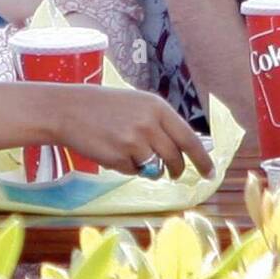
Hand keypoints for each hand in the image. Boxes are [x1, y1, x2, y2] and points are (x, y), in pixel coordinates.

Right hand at [47, 84, 213, 179]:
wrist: (68, 110)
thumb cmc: (104, 107)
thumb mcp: (138, 105)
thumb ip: (160, 123)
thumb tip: (183, 148)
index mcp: (158, 107)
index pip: (189, 138)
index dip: (202, 158)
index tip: (211, 173)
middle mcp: (150, 124)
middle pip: (175, 157)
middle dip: (177, 170)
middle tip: (174, 174)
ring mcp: (135, 141)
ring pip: (155, 168)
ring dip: (150, 169)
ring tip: (131, 153)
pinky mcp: (119, 157)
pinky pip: (134, 172)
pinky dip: (127, 168)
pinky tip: (113, 152)